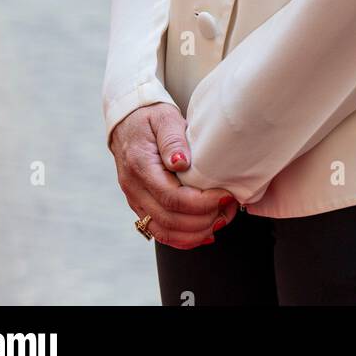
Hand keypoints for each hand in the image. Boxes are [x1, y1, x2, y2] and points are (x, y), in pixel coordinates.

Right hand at [109, 103, 239, 248]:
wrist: (127, 122)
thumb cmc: (150, 117)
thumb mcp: (164, 118)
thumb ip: (172, 139)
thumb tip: (181, 163)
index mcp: (140, 165)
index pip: (172, 197)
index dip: (202, 203)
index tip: (225, 195)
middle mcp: (134, 188)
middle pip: (169, 219)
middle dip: (203, 220)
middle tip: (229, 208)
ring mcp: (135, 200)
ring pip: (164, 231)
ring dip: (195, 233)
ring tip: (221, 220)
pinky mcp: (140, 206)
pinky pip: (159, 231)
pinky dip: (183, 238)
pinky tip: (204, 233)